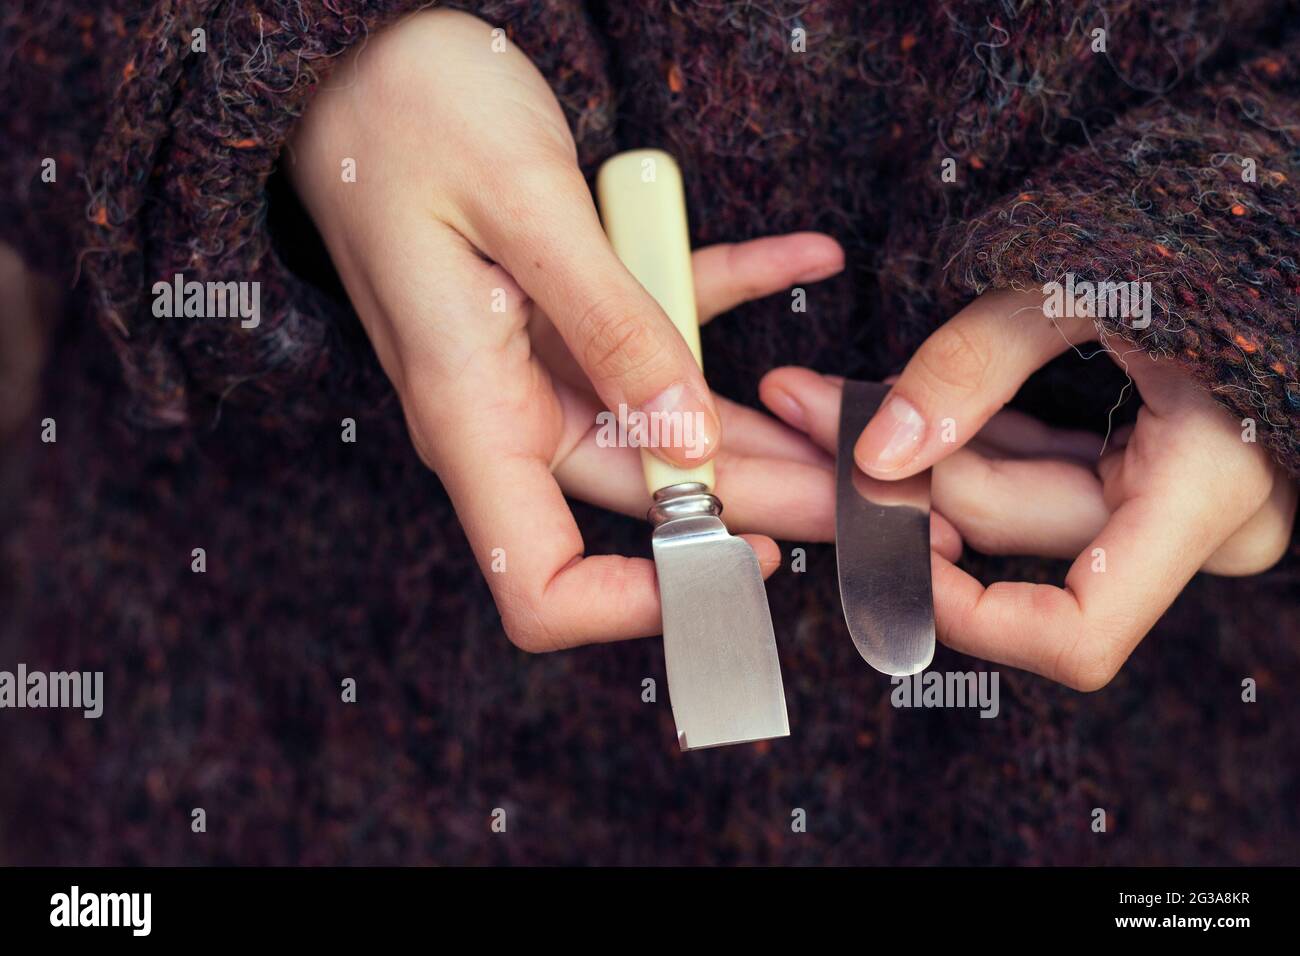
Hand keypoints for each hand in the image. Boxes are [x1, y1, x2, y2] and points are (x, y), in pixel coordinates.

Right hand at [287, 9, 858, 650]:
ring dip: (764, 417)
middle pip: (645, 499)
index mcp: (468, 412)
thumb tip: (687, 439)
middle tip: (863, 495)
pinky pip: (658, 324)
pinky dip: (726, 298)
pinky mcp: (565, 312)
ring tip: (857, 413)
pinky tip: (803, 260)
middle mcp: (503, 408)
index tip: (734, 566)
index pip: (540, 581)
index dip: (635, 605)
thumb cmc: (408, 113)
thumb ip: (611, 327)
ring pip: (668, 423)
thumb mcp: (522, 208)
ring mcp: (539, 364)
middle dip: (761, 501)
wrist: (360, 56)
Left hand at [760, 288, 1297, 689]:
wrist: (1254, 224)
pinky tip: (899, 407)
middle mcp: (1199, 525)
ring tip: (832, 397)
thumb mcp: (1081, 282)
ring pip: (1010, 508)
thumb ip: (976, 364)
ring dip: (921, 458)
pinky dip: (969, 444)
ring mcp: (1171, 507)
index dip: (969, 615)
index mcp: (1206, 490)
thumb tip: (874, 457)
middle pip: (1010, 538)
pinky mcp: (1144, 479)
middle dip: (903, 479)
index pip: (1075, 636)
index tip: (888, 548)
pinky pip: (1037, 479)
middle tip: (811, 407)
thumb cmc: (1193, 243)